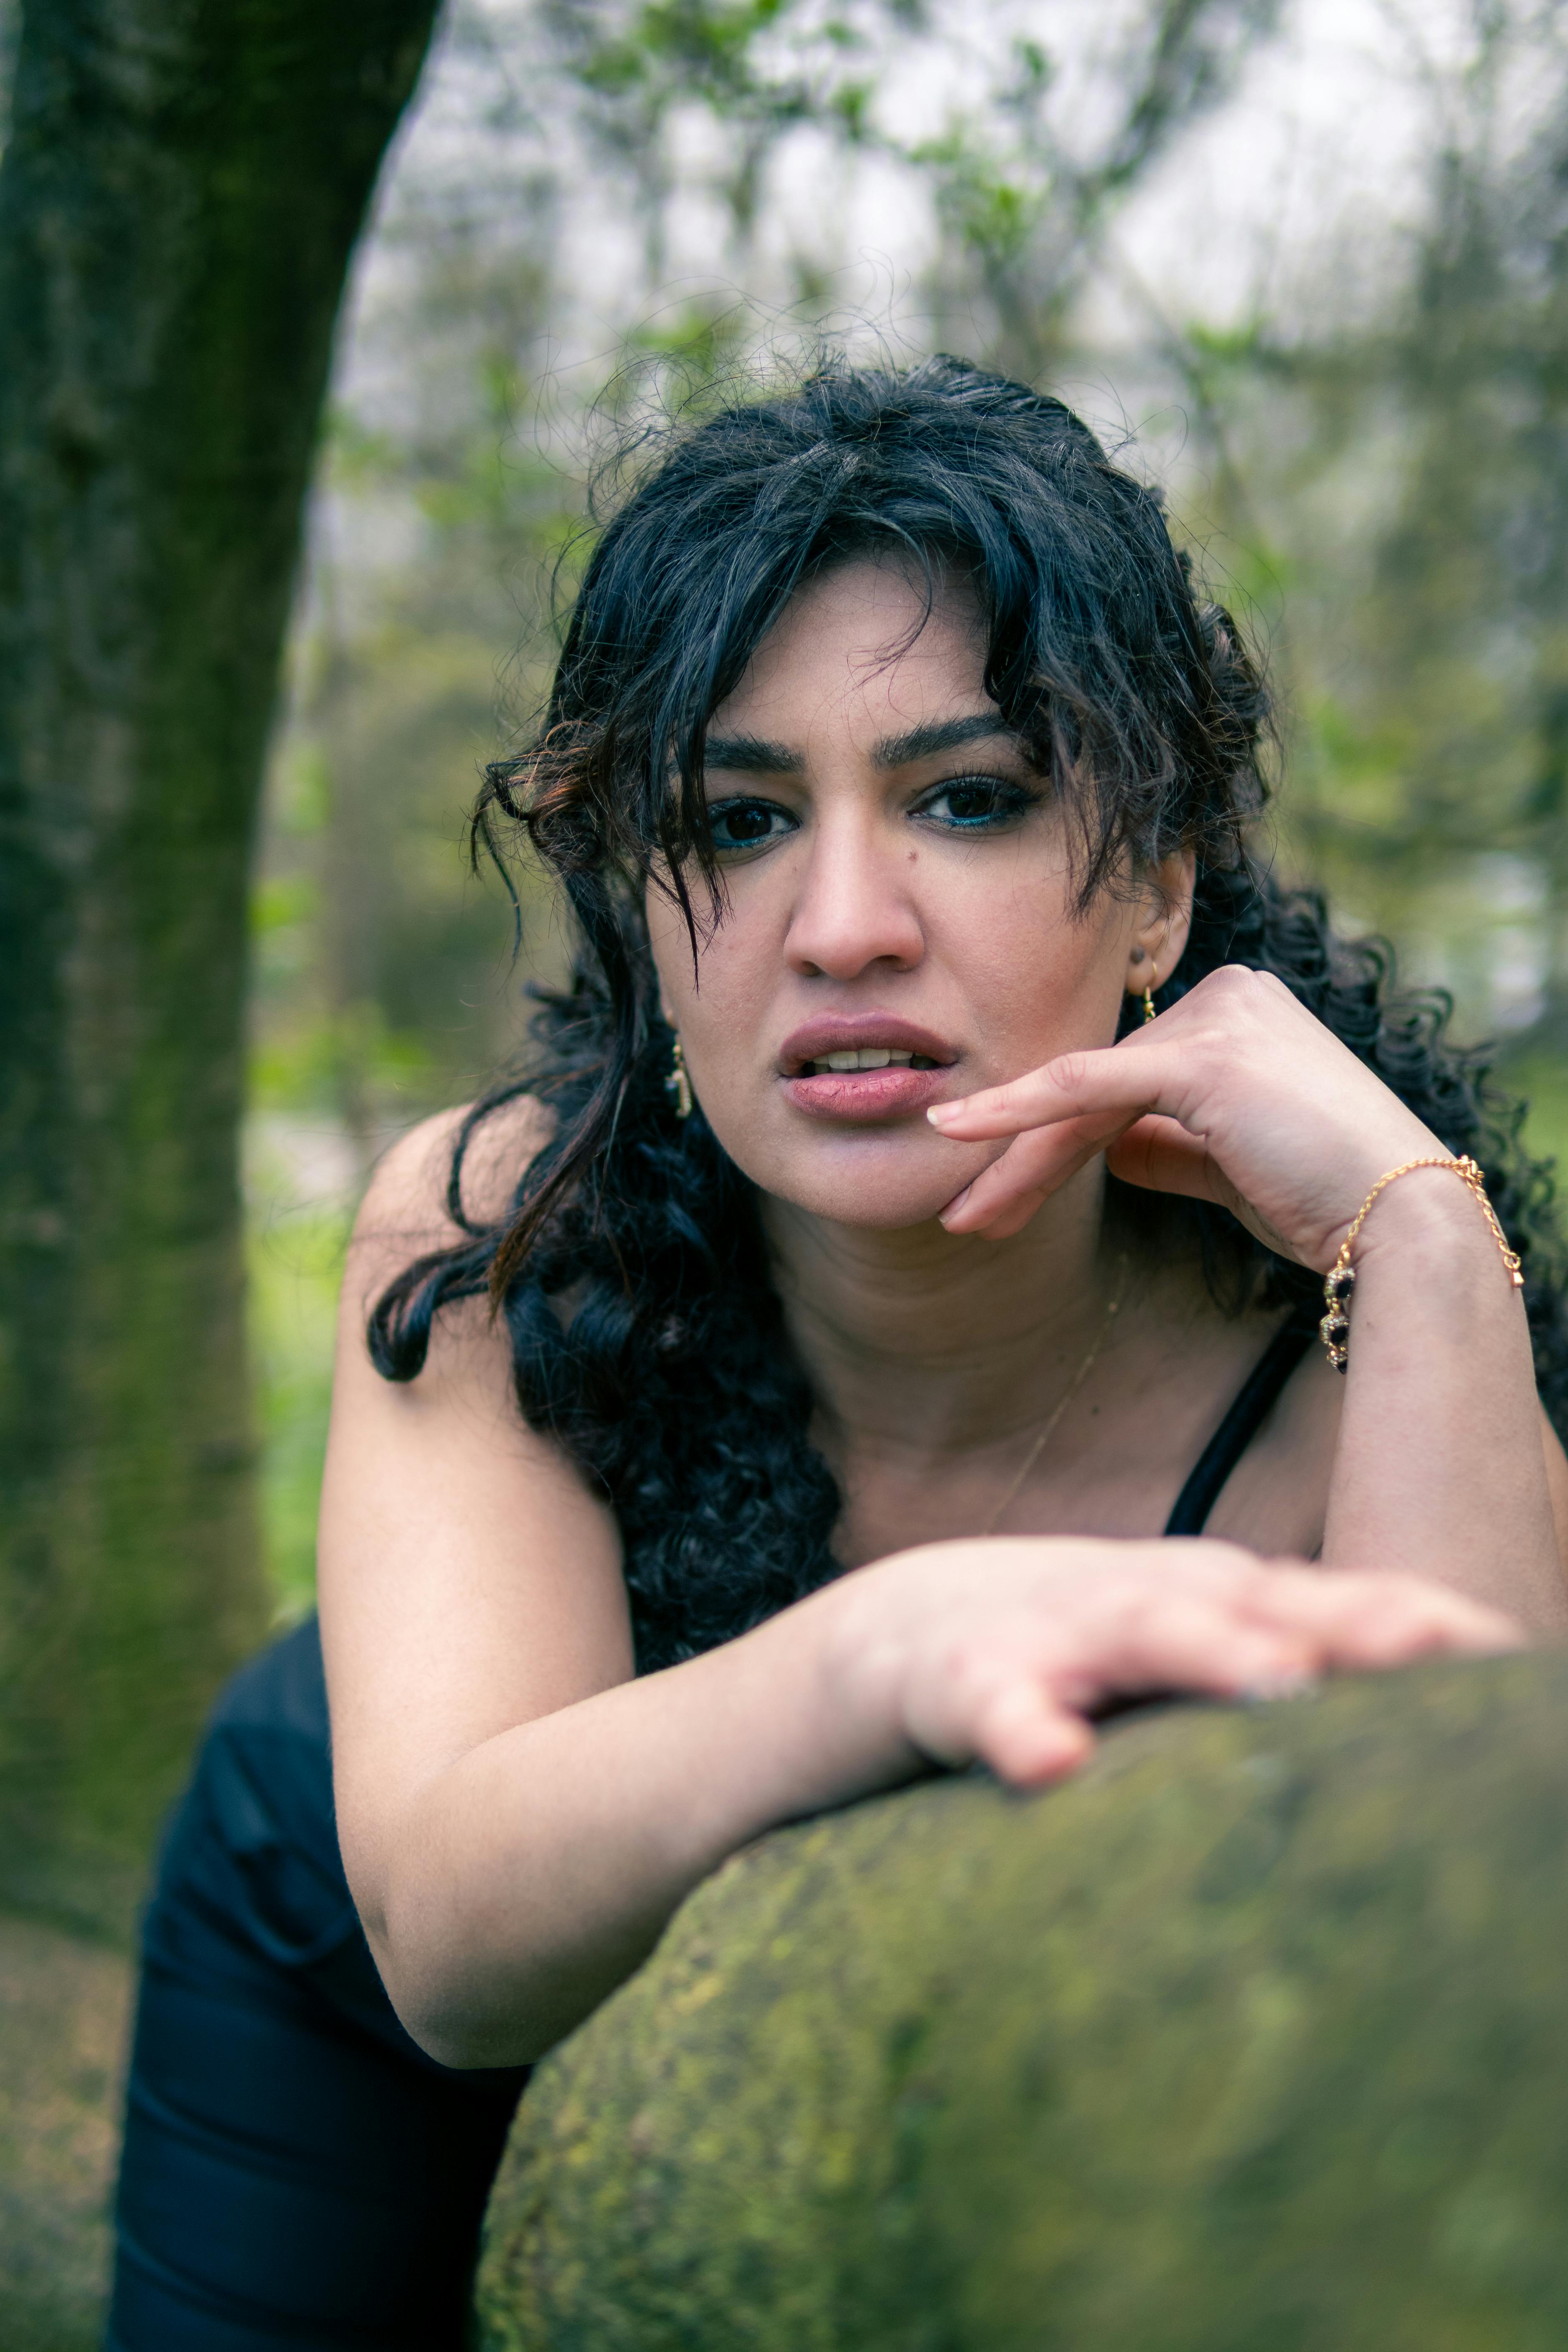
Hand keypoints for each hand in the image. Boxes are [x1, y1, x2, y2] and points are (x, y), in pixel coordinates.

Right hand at [831, 1536, 1522, 1788]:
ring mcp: (1045, 1632)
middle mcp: (1139, 1602)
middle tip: (1433, 1648)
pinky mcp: (953, 1678)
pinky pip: (990, 1704)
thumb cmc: (1060, 1660)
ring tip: (1276, 1682)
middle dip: (1345, 1624)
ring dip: (1207, 1650)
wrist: (877, 1640)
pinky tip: (1050, 1760)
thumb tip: (1409, 1742)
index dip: (1409, 1619)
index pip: (1324, 1602)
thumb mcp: (1177, 1665)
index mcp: (1203, 1601)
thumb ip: (1273, 1674)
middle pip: (1253, 1604)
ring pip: (1136, 1630)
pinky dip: (1021, 1725)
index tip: (1503, 1648)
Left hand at [927, 965, 1436, 1259]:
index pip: (1119, 1079)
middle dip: (1022, 1154)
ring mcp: (1215, 1020)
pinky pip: (1086, 1087)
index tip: (998, 1197)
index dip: (1051, 1140)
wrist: (1400, 1224)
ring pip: (1083, 1095)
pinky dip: (1019, 1111)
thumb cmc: (1324, 1199)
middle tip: (966, 1214)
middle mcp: (1225, 997)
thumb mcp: (1228, 1165)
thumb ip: (1166, 1145)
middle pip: (1094, 1085)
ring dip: (1018, 1161)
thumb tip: (1106, 1151)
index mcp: (1234, 1014)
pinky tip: (962, 1131)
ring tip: (966, 1217)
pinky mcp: (1204, 1058)